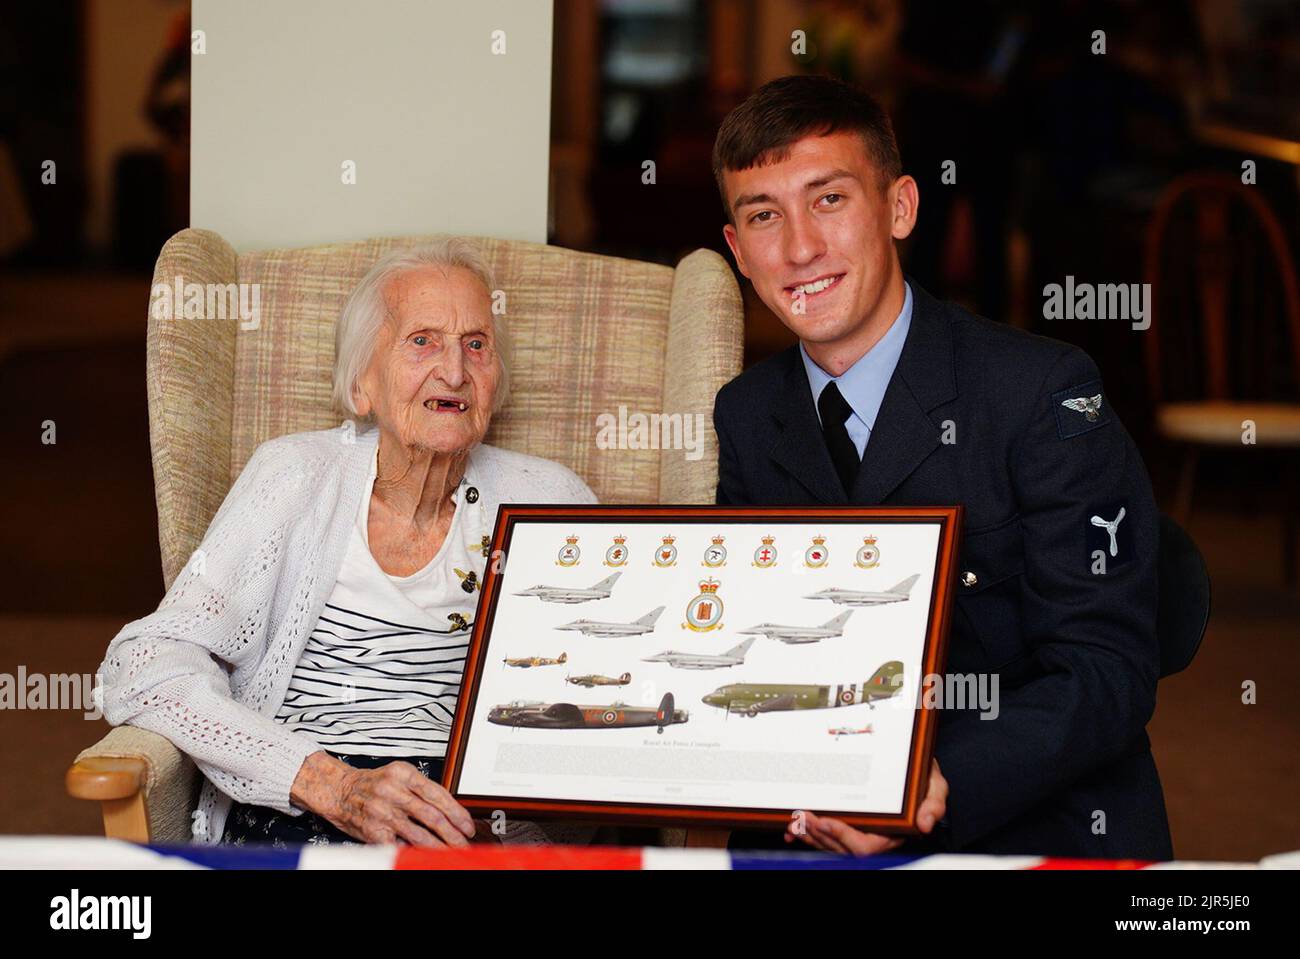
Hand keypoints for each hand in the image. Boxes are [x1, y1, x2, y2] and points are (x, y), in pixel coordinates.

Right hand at [291, 751, 474, 846]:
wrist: (338, 790)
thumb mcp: (398, 775)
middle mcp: (393, 791)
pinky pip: (398, 845)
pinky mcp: (373, 830)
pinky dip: (413, 852)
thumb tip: (450, 810)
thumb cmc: (371, 784)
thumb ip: (421, 789)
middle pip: (432, 815)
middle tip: (464, 843)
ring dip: (438, 846)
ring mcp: (382, 812)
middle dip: (452, 833)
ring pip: (418, 833)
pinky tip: (424, 856)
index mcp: (404, 773)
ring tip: (450, 853)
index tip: (467, 825)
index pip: (439, 795)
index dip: (457, 813)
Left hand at [785, 758, 947, 854]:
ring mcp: (858, 832)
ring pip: (829, 843)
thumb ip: (933, 803)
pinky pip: (823, 836)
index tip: (826, 821)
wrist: (912, 768)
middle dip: (819, 834)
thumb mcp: (935, 786)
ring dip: (809, 834)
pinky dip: (806, 834)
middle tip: (803, 816)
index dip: (843, 837)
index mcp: (892, 833)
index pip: (865, 847)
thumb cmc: (922, 778)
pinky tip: (794, 828)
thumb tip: (925, 823)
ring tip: (796, 819)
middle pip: (841, 847)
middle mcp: (873, 837)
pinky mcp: (846, 824)